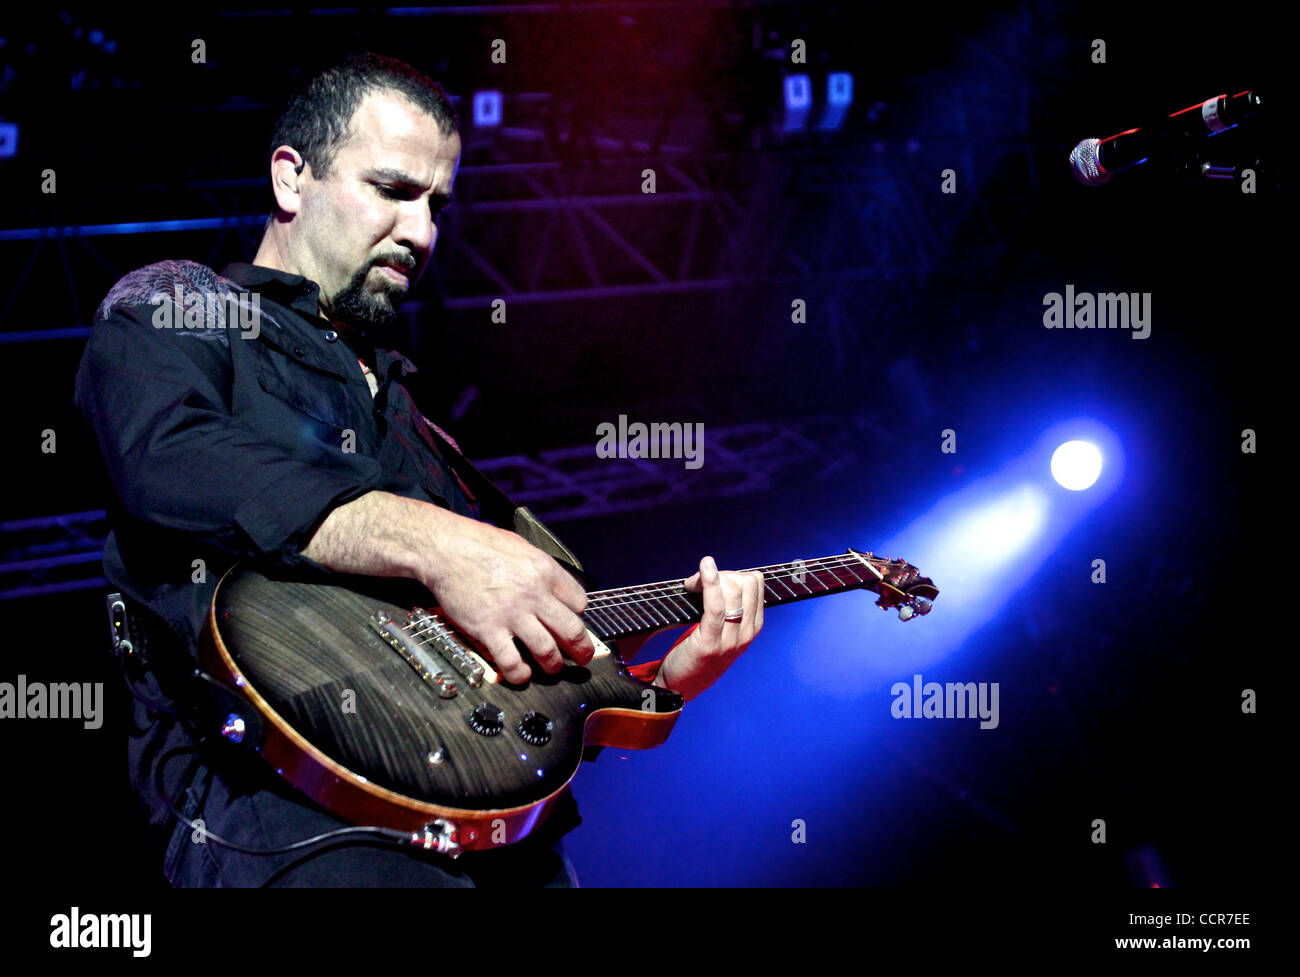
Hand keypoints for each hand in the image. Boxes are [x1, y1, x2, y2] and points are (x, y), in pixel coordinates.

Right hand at [417, 514, 594, 683]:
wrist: (445, 549)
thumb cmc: (479, 543)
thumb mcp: (521, 547)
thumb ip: (540, 569)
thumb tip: (553, 588)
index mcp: (545, 571)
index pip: (578, 602)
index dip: (578, 615)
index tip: (572, 621)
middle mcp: (534, 594)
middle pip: (571, 630)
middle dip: (581, 649)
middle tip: (582, 657)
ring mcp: (512, 614)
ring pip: (546, 651)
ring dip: (553, 665)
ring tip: (552, 668)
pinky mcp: (488, 629)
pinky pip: (511, 661)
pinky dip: (520, 673)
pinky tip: (522, 673)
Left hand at [653, 555, 764, 699]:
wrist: (680, 686)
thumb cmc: (698, 653)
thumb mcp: (723, 631)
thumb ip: (728, 607)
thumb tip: (718, 574)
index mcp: (753, 627)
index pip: (755, 583)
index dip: (731, 573)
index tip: (710, 580)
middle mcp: (747, 634)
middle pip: (745, 583)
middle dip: (722, 574)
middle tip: (697, 584)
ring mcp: (731, 640)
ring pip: (731, 591)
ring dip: (708, 579)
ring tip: (691, 586)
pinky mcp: (710, 643)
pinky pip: (716, 605)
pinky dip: (710, 582)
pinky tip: (705, 568)